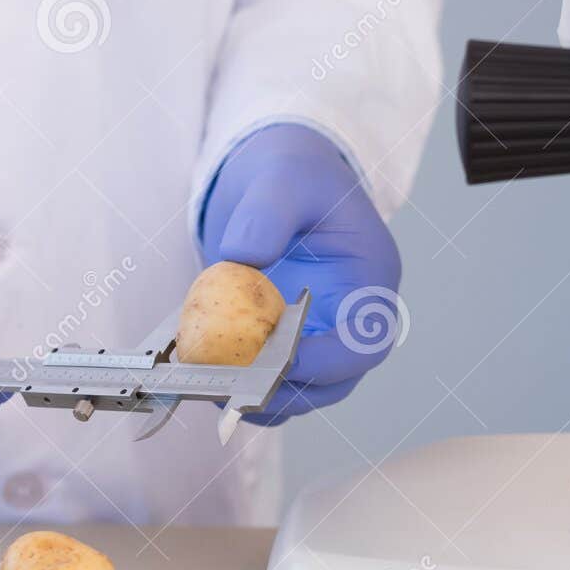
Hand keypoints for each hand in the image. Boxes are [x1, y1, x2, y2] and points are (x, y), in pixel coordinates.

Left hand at [200, 123, 403, 425]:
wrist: (277, 175)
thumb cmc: (294, 171)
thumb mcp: (283, 176)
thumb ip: (267, 213)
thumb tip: (242, 256)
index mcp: (369, 282)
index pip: (364, 343)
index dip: (326, 363)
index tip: (280, 360)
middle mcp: (349, 318)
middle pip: (332, 383)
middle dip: (284, 392)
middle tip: (231, 387)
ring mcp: (316, 336)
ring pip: (297, 391)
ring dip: (255, 398)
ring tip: (208, 386)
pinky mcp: (282, 343)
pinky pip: (265, 378)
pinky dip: (236, 384)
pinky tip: (200, 373)